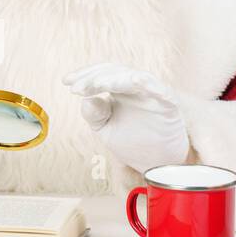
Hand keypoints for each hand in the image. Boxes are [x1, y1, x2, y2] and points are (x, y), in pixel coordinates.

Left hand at [62, 63, 189, 174]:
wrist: (156, 164)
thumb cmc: (132, 142)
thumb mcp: (106, 129)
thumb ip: (94, 115)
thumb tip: (86, 100)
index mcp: (120, 90)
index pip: (102, 74)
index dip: (85, 76)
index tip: (67, 82)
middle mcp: (135, 88)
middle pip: (116, 72)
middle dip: (95, 78)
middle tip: (78, 88)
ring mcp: (152, 94)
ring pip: (136, 78)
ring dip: (117, 78)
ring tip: (99, 84)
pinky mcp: (168, 104)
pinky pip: (161, 90)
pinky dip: (150, 85)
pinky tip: (136, 82)